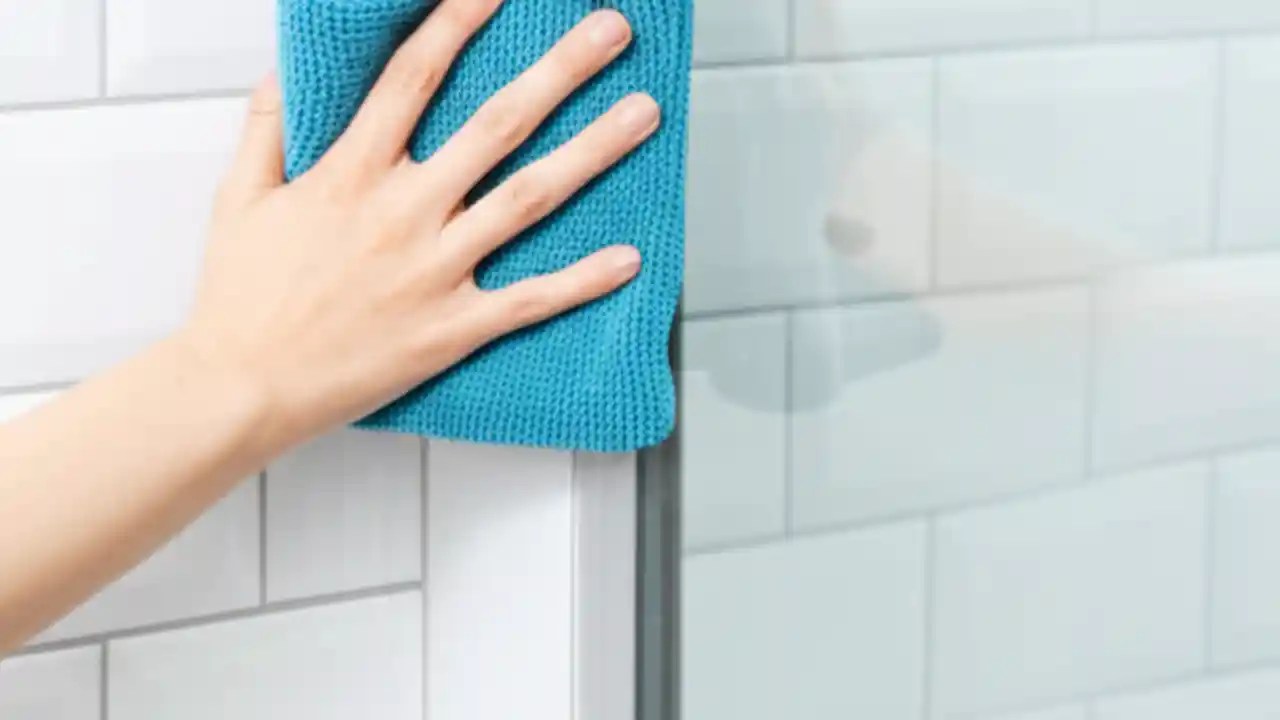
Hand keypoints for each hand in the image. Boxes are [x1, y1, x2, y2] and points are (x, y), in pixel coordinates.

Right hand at [179, 1, 658, 448]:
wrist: (242, 387)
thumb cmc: (241, 297)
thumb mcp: (240, 196)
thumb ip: (268, 127)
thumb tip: (287, 71)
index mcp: (351, 171)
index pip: (415, 74)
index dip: (460, 19)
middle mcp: (403, 211)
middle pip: (497, 123)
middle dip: (560, 69)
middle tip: (612, 30)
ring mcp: (434, 270)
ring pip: (530, 197)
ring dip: (592, 150)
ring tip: (642, 113)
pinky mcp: (452, 328)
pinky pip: (530, 299)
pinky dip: (582, 280)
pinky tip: (630, 257)